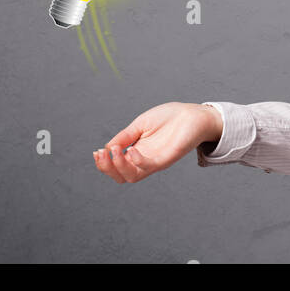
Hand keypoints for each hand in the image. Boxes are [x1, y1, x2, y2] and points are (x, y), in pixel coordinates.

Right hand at [93, 102, 221, 183]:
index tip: (97, 151)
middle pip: (121, 176)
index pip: (117, 167)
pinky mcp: (167, 159)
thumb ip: (125, 136)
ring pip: (132, 176)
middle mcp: (145, 160)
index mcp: (137, 152)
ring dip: (119, 166)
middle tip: (102, 154)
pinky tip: (131, 150)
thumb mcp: (141, 124)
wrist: (193, 114)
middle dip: (107, 168)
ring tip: (113, 151)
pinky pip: (149, 167)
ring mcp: (156, 161)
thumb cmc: (169, 117)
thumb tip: (107, 148)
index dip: (104, 163)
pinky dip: (137, 161)